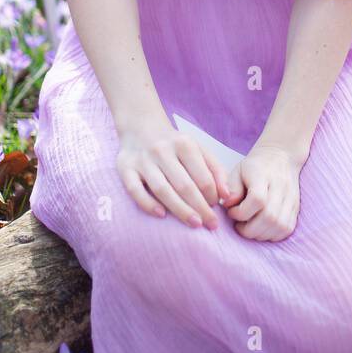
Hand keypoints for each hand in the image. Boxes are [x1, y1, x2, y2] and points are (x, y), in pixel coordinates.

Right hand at [116, 114, 231, 229]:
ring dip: (180, 209)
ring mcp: (142, 160)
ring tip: (194, 224)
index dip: (211, 195)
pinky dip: (147, 203)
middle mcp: (162, 150)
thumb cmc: (174, 144)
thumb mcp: (197, 149)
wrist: (140, 126)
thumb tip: (226, 196)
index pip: (202, 175)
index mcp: (184, 144)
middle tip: (211, 225)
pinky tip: (161, 215)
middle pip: (184, 185)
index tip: (215, 208)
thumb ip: (215, 170)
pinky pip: (135, 190)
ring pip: (162, 189)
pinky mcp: (125, 168)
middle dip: (200, 207)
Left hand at [224, 142, 302, 241]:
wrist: (281, 156)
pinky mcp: (295, 208)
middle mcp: (281, 187)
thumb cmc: (255, 166)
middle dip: (249, 229)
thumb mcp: (238, 170)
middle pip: (269, 217)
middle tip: (238, 225)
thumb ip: (231, 187)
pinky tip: (262, 229)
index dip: (241, 212)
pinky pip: (287, 229)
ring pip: (279, 226)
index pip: (257, 200)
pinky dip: (272, 235)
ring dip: (260, 234)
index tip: (231, 212)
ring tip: (249, 228)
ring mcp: (291, 199)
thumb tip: (228, 204)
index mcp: (263, 175)